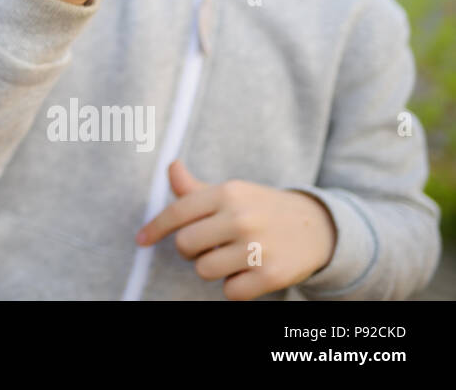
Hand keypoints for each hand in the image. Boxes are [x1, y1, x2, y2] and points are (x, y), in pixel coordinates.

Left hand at [136, 160, 337, 300]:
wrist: (318, 227)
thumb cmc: (262, 209)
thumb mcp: (232, 193)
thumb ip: (196, 188)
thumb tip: (171, 166)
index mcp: (228, 193)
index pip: (178, 212)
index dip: (154, 228)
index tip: (141, 240)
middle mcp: (241, 217)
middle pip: (185, 245)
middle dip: (190, 250)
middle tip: (208, 246)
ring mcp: (257, 246)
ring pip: (204, 270)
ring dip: (213, 269)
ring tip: (233, 257)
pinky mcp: (272, 274)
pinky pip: (229, 291)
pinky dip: (234, 286)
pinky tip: (248, 272)